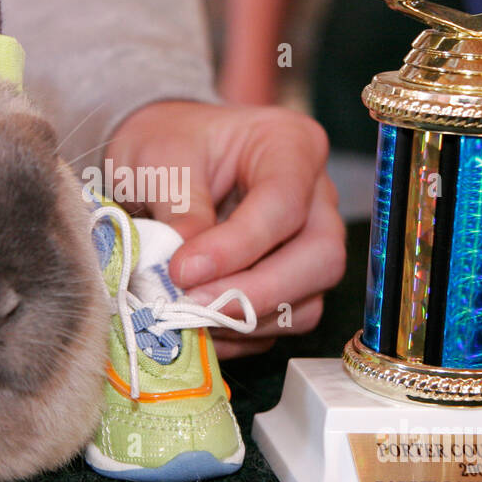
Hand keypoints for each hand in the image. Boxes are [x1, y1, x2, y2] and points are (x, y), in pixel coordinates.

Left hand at [105, 101, 345, 356]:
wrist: (161, 161)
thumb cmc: (167, 146)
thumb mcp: (161, 161)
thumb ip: (179, 210)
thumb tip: (187, 271)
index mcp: (291, 146)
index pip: (284, 204)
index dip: (238, 245)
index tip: (182, 270)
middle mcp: (316, 198)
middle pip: (319, 257)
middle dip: (256, 292)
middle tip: (191, 305)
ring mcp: (310, 245)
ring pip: (308, 301)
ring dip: (246, 320)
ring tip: (186, 316)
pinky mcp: (294, 286)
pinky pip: (282, 325)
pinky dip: (239, 334)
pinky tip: (196, 325)